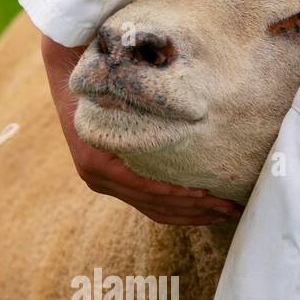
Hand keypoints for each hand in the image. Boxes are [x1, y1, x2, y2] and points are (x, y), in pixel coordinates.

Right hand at [40, 33, 244, 225]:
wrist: (70, 84)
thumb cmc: (99, 85)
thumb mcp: (117, 94)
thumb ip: (144, 108)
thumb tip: (185, 102)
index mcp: (98, 163)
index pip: (146, 188)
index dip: (178, 193)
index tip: (209, 192)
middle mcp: (97, 179)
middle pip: (153, 204)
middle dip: (193, 209)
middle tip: (229, 209)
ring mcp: (102, 184)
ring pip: (152, 210)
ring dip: (188, 214)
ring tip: (221, 213)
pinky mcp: (111, 184)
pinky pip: (146, 204)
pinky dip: (174, 208)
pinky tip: (199, 208)